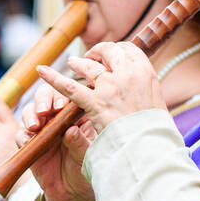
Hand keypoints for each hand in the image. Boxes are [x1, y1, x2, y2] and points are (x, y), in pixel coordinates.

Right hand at [17, 83, 95, 200]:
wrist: (71, 196)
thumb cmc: (85, 173)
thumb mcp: (87, 158)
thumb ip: (80, 144)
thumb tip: (71, 131)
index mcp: (77, 116)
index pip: (69, 96)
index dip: (63, 95)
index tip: (62, 104)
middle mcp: (58, 119)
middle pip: (46, 97)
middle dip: (43, 100)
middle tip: (45, 111)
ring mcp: (42, 130)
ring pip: (31, 112)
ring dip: (31, 115)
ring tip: (35, 126)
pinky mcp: (29, 144)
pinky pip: (20, 135)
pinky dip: (22, 135)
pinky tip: (28, 139)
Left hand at [36, 42, 165, 135]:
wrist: (149, 150)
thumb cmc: (155, 133)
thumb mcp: (158, 106)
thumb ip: (146, 93)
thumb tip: (142, 91)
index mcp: (146, 73)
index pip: (129, 50)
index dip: (119, 50)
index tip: (113, 56)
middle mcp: (128, 75)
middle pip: (109, 52)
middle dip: (99, 51)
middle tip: (92, 56)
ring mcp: (110, 87)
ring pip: (89, 66)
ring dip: (80, 62)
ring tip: (72, 62)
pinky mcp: (94, 103)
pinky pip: (69, 87)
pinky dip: (53, 78)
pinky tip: (41, 71)